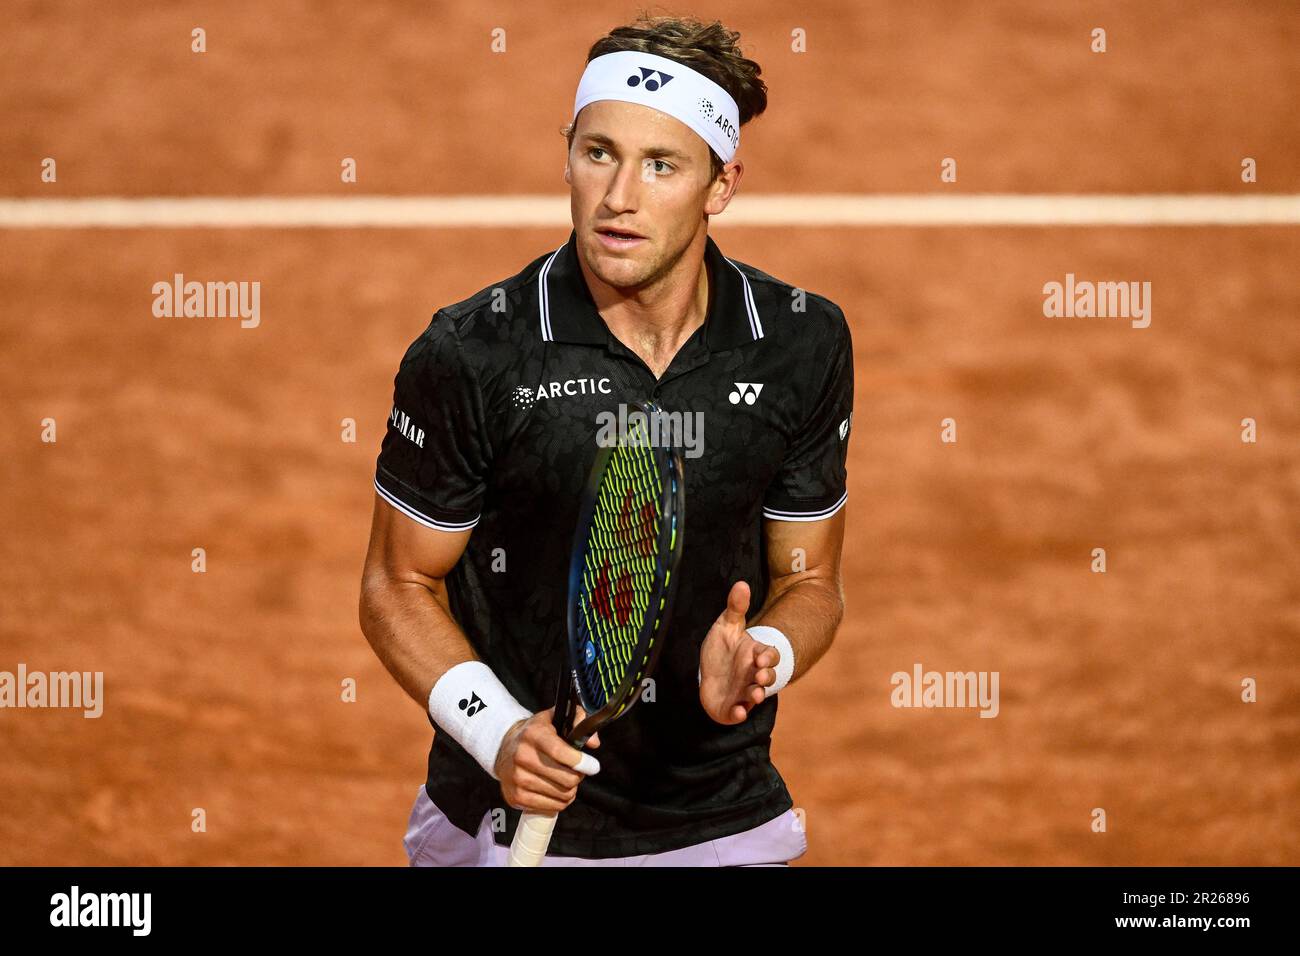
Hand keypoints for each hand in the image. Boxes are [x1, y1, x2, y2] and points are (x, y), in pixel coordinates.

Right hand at [494, 705, 600, 813]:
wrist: (504, 749)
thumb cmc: (535, 734)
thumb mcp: (554, 718)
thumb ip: (578, 720)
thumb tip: (593, 743)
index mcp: (533, 735)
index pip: (561, 752)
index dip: (581, 762)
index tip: (592, 765)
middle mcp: (522, 757)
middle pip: (566, 778)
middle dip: (578, 776)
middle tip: (577, 771)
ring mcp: (518, 779)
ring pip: (562, 795)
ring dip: (571, 789)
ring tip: (565, 779)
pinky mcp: (516, 797)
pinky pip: (552, 807)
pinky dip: (560, 801)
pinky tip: (556, 790)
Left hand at [699, 581, 781, 723]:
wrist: (708, 672)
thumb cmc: (722, 648)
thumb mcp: (726, 625)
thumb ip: (735, 607)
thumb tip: (741, 584)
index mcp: (755, 655)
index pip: (769, 655)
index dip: (768, 656)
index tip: (761, 656)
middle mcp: (753, 675)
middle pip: (768, 677)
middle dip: (766, 678)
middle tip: (761, 676)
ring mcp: (743, 692)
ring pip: (756, 696)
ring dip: (757, 696)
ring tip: (753, 694)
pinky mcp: (732, 707)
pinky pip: (738, 713)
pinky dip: (738, 713)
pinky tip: (736, 711)